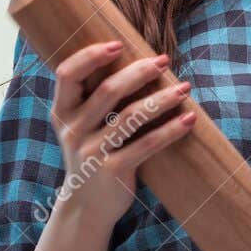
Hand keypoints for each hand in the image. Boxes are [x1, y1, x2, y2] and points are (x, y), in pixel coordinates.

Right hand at [48, 39, 196, 228]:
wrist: (86, 206)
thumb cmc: (91, 155)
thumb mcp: (80, 127)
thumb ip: (93, 100)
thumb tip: (133, 60)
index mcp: (62, 112)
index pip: (66, 73)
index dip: (90, 55)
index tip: (117, 44)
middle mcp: (72, 130)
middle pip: (107, 90)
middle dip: (139, 71)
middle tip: (164, 61)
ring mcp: (90, 151)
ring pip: (131, 115)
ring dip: (162, 98)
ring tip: (184, 88)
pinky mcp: (112, 170)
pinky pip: (146, 144)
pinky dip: (170, 129)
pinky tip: (188, 119)